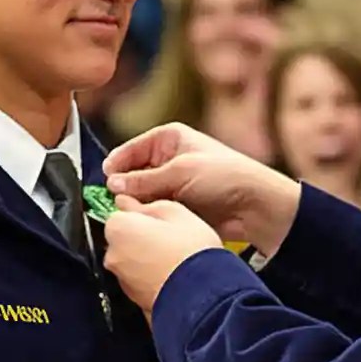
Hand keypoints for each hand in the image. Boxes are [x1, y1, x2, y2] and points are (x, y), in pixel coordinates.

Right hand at [103, 123, 301, 255]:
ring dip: (136, 205)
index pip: (131, 149)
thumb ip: (144, 180)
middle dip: (124, 188)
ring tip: (132, 213)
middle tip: (114, 202)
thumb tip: (113, 185)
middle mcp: (168, 159)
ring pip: (141, 195)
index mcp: (169, 139)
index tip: (105, 180)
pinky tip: (145, 222)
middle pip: (132, 174)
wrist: (255, 206)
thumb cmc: (226, 176)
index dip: (117, 164)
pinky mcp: (177, 206)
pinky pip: (153, 211)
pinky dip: (148, 216)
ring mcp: (172, 184)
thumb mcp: (181, 172)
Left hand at [103, 196, 222, 314]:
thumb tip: (129, 204)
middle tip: (171, 238)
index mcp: (118, 228)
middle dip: (142, 237)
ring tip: (175, 259)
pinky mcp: (134, 300)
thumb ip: (146, 205)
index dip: (141, 216)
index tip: (160, 219)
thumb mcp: (175, 211)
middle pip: (123, 240)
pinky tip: (172, 276)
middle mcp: (113, 255)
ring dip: (146, 258)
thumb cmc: (190, 249)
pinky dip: (151, 278)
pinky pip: (140, 281)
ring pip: (131, 262)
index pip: (120, 215)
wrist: (200, 295)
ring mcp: (122, 280)